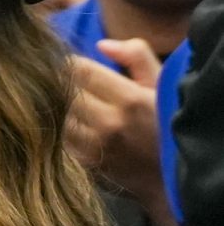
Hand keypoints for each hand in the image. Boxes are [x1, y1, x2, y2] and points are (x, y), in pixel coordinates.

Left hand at [67, 40, 175, 225]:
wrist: (169, 180)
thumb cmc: (166, 126)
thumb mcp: (161, 87)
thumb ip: (137, 57)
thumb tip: (101, 45)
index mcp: (130, 100)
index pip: (80, 71)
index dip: (69, 63)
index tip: (69, 63)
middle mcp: (108, 124)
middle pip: (63, 92)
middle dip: (60, 83)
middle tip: (59, 81)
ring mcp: (93, 147)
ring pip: (56, 115)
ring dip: (56, 106)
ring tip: (61, 102)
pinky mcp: (83, 166)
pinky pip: (57, 137)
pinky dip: (56, 128)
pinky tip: (64, 124)